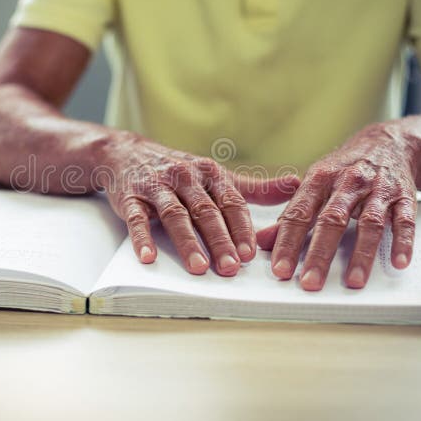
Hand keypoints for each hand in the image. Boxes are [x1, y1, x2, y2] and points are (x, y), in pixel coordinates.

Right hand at [97, 132, 298, 275]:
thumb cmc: (176, 170)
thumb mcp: (214, 175)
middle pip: (206, 211)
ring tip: (199, 267)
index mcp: (209, 173)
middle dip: (220, 240)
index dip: (241, 228)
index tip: (251, 253)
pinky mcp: (130, 197)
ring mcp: (156, 187)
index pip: (231, 202)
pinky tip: (149, 257)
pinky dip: (142, 238)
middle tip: (231, 266)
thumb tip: (296, 184)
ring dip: (188, 242)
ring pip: (175, 216)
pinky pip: (137, 219)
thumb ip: (253, 187)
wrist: (125, 153)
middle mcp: (184, 177)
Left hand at [256, 123, 417, 290]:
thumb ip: (292, 213)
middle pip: (332, 220)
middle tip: (310, 282)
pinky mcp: (404, 196)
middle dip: (320, 254)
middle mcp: (349, 181)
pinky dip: (403, 242)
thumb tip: (263, 241)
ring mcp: (378, 189)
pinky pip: (404, 221)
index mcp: (320, 178)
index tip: (280, 268)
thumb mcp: (314, 183)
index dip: (288, 242)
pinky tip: (398, 262)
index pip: (299, 213)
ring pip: (369, 223)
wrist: (387, 143)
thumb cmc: (345, 168)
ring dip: (361, 254)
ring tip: (352, 281)